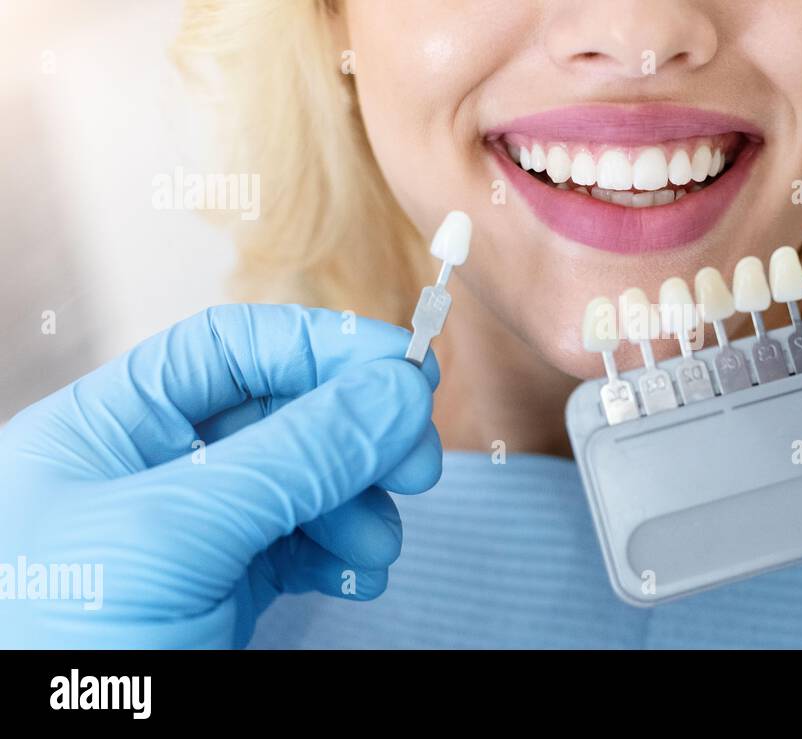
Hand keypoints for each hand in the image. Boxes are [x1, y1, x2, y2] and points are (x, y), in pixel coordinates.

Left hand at [0, 304, 441, 647]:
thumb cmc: (58, 647)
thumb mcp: (176, 534)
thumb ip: (294, 456)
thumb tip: (395, 391)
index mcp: (109, 430)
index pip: (230, 350)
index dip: (322, 348)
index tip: (404, 368)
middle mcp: (152, 471)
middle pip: (283, 414)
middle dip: (357, 436)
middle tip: (418, 464)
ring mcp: (193, 534)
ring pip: (305, 485)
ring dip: (360, 504)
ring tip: (377, 547)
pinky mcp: (224, 591)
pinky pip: (305, 548)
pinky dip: (345, 555)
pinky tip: (360, 575)